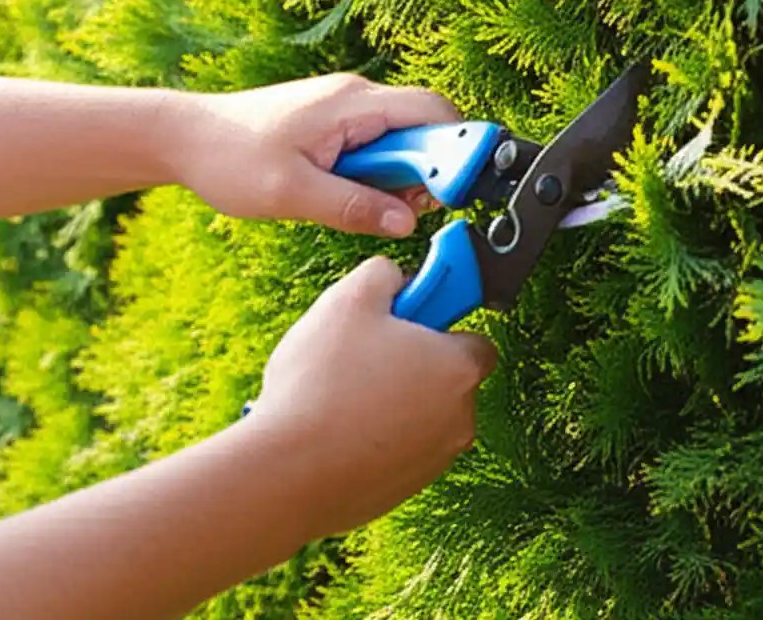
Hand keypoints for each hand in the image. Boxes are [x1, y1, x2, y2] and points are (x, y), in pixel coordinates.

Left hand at [169, 73, 461, 236]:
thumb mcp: (292, 194)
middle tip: (401, 210)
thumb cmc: (228, 158)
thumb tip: (406, 222)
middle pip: (425, 128)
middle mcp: (356, 98)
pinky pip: (377, 147)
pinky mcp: (335, 125)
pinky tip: (348, 195)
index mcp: (353, 103)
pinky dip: (376, 175)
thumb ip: (353, 207)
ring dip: (398, 178)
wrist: (183, 137)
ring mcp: (345, 110)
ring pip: (402, 141)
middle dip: (426, 172)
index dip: (457, 150)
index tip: (453, 192)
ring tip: (365, 204)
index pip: (434, 111)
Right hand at [248, 256, 497, 538]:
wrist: (288, 473)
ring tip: (338, 394)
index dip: (439, 323)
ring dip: (389, 400)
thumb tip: (397, 277)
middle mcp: (459, 419)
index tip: (407, 317)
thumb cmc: (323, 384)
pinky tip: (332, 428)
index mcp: (459, 369)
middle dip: (410, 362)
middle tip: (362, 352)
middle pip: (444, 378)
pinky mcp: (402, 489)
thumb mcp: (349, 300)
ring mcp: (433, 460)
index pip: (474, 339)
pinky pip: (394, 449)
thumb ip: (384, 274)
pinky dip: (372, 436)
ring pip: (418, 416)